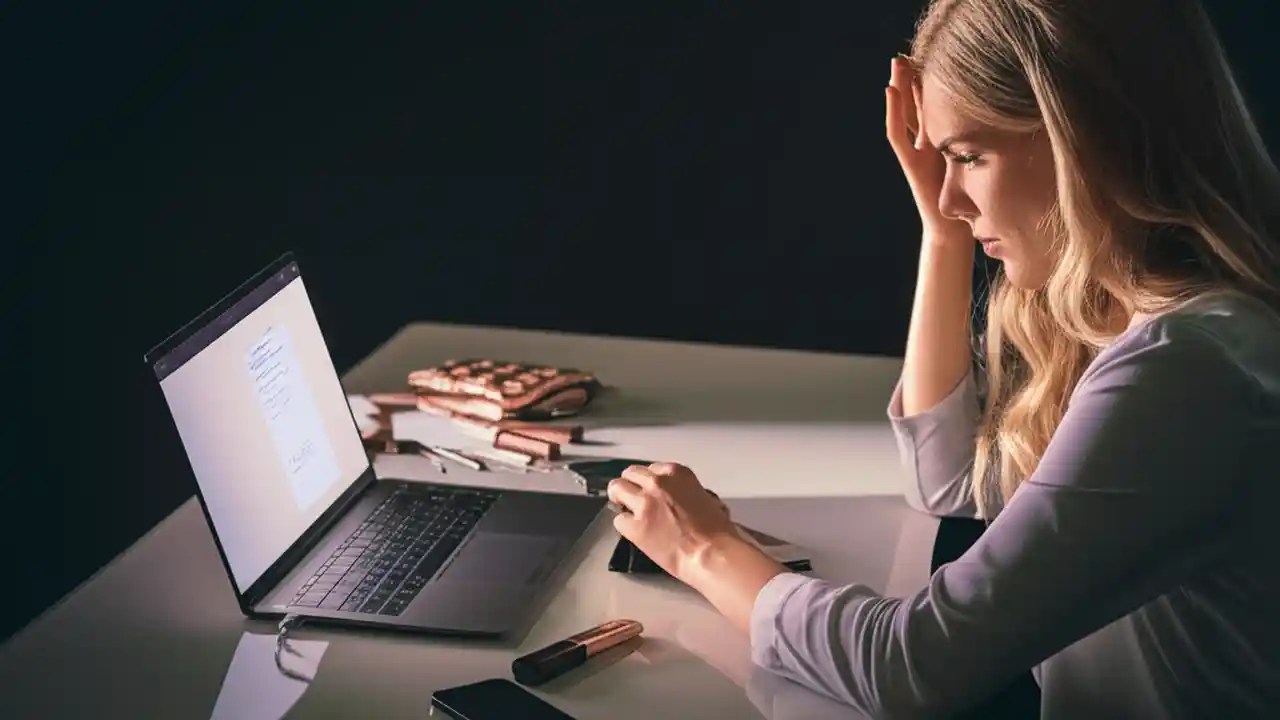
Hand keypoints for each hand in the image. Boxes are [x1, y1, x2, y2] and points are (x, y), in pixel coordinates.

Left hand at [607, 462, 737, 582]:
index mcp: (677, 473)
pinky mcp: (633, 526)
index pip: (652, 469)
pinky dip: (625, 527)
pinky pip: (618, 520)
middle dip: (631, 485)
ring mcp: (643, 503)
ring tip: (625, 510)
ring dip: (620, 499)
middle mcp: (657, 483)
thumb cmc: (717, 532)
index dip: (650, 481)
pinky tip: (635, 534)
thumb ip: (685, 493)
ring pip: (616, 488)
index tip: (651, 490)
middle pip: (630, 473)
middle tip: (632, 497)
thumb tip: (680, 500)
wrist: (711, 554)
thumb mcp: (705, 498)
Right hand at [885, 55, 969, 244]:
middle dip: (914, 79)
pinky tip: (892, 92)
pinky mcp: (910, 165)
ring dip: (899, 89)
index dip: (933, 84)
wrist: (955, 228)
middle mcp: (927, 144)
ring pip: (904, 114)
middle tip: (909, 54)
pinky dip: (894, 113)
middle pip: (917, 104)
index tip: (936, 59)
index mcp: (944, 140)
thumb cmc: (973, 200)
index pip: (936, 106)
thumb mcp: (984, 160)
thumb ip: (988, 142)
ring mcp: (916, 153)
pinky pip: (898, 135)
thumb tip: (1015, 115)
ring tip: (897, 64)